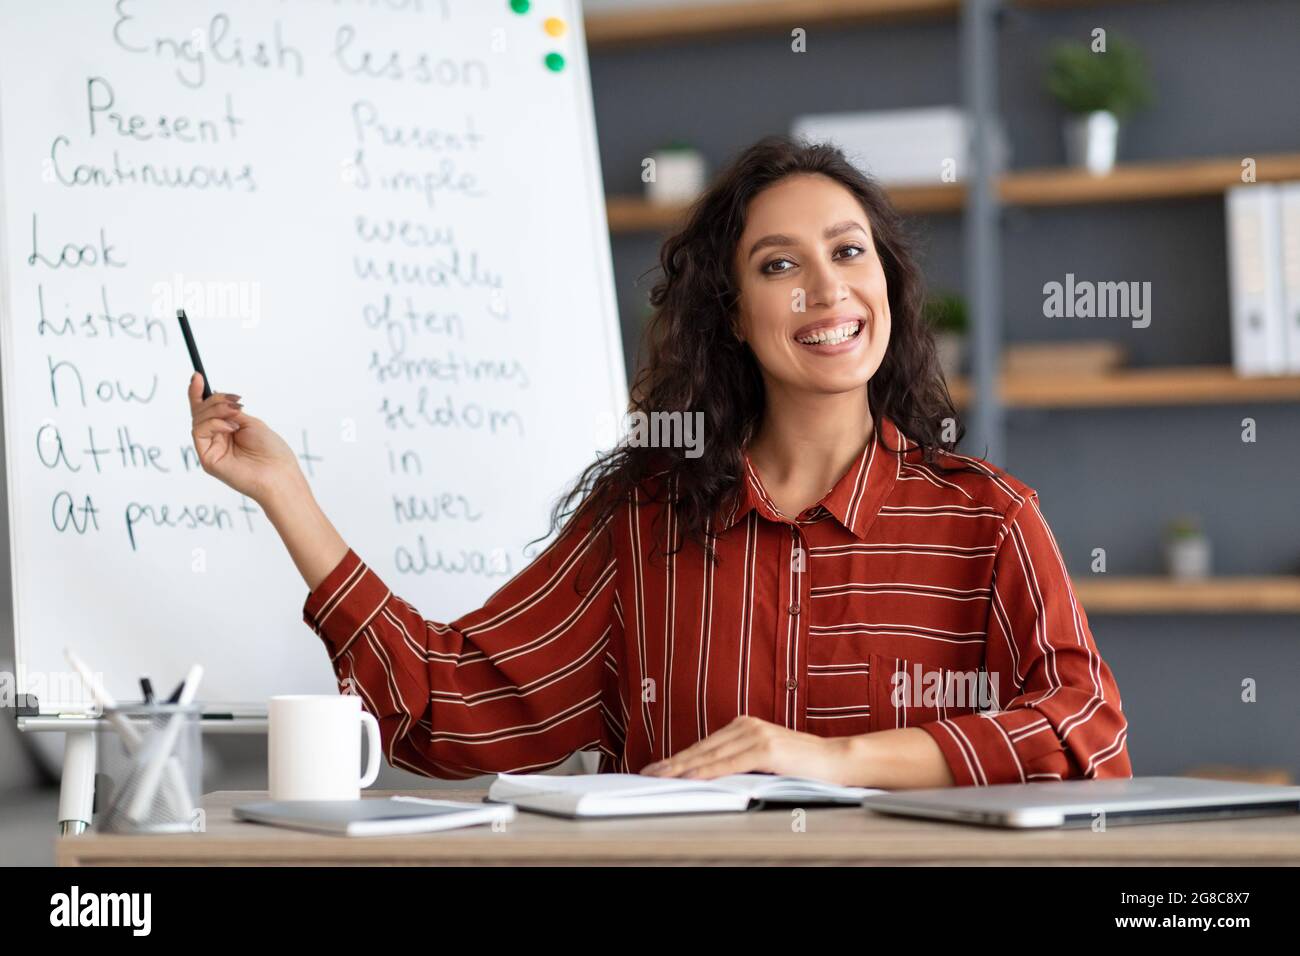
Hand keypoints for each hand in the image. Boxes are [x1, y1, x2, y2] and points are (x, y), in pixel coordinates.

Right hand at [187, 372, 301, 503]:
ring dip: (216, 410)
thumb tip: (216, 397)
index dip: (199, 394)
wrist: (279, 474)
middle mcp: (216, 440)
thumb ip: (231, 412)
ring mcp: (211, 450)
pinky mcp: (207, 459)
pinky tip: (231, 427)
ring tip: (236, 414)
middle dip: (215, 400)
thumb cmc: (272, 452)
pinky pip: (199, 432)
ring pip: (198, 420)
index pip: (207, 411)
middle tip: (236, 401)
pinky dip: (214, 424)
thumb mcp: (251, 423)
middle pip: (200, 412)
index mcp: (227, 432)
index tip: (198, 376)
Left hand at [640, 716, 856, 785]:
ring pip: (710, 755)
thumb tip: (706, 776)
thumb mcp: (763, 760)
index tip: (655, 768)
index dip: (676, 758)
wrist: (837, 761)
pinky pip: (729, 762)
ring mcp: (756, 735)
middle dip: (671, 763)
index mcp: (743, 726)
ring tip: (661, 777)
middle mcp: (746, 725)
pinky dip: (708, 770)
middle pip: (701, 748)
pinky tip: (692, 777)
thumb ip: (738, 762)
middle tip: (647, 774)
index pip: (703, 745)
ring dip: (682, 767)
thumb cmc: (802, 765)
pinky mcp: (766, 748)